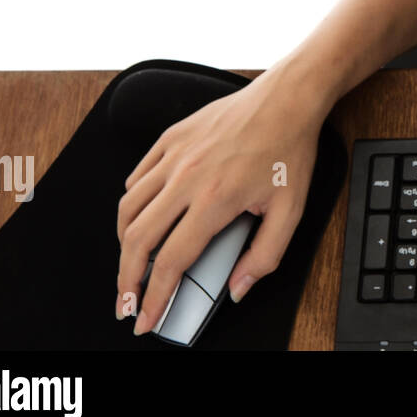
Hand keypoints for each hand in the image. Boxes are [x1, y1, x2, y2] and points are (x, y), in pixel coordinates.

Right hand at [114, 67, 329, 334]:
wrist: (288, 98)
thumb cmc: (290, 148)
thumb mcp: (292, 210)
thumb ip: (265, 256)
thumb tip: (237, 288)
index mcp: (215, 199)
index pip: (171, 261)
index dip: (153, 298)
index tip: (144, 318)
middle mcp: (187, 177)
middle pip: (136, 239)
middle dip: (126, 280)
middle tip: (126, 302)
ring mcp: (175, 155)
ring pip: (128, 208)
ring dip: (124, 243)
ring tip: (131, 264)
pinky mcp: (171, 137)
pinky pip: (137, 177)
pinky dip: (132, 202)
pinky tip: (141, 216)